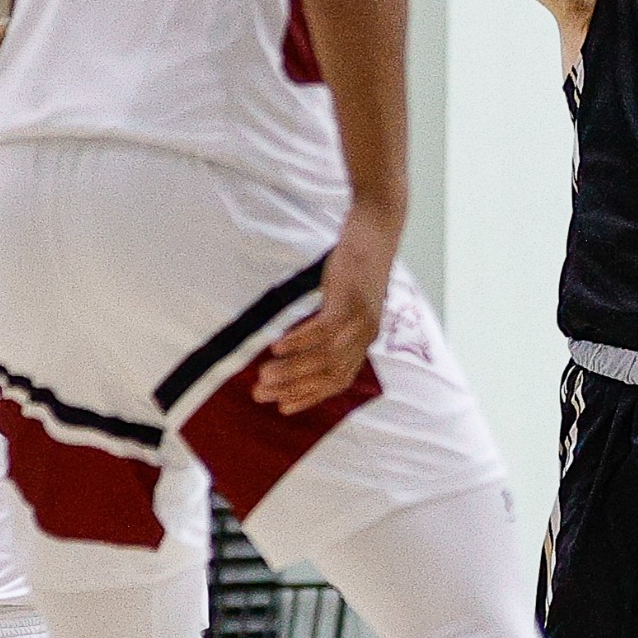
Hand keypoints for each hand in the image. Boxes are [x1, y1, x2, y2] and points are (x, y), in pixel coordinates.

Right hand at [254, 204, 397, 416]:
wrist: (377, 230)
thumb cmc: (356, 264)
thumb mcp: (347, 299)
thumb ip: (331, 322)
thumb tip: (299, 342)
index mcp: (365, 340)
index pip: (338, 381)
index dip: (310, 397)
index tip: (283, 408)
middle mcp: (365, 335)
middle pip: (328, 374)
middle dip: (293, 389)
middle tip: (260, 394)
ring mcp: (360, 320)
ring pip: (324, 357)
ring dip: (291, 370)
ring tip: (263, 375)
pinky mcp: (350, 301)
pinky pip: (322, 330)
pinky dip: (299, 341)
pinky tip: (276, 346)